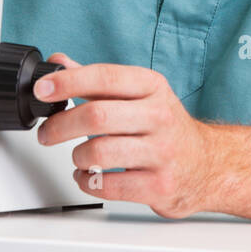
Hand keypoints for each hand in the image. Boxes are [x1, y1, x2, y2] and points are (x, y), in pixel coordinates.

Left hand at [34, 54, 215, 218]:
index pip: (104, 77)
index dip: (67, 82)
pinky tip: (89, 177)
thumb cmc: (166, 127)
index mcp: (152, 87)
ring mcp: (161, 152)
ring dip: (77, 157)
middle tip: (46, 134)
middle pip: (96, 116)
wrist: (208, 165)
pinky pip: (108, 186)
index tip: (43, 90)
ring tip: (79, 157)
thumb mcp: (139, 94)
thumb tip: (58, 65)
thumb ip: (97, 81)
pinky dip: (87, 182)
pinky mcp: (159, 185)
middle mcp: (159, 116)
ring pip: (98, 152)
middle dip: (60, 126)